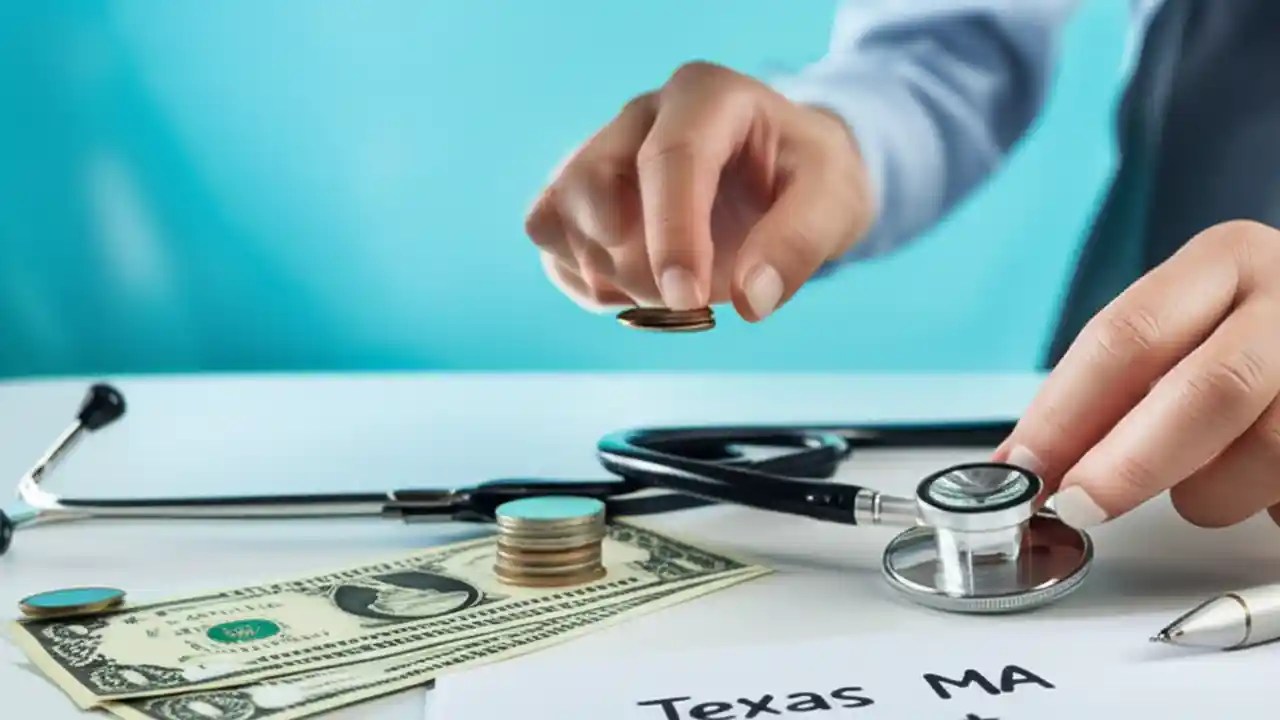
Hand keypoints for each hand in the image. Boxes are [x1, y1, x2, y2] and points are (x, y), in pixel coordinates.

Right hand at [524, 61, 874, 320]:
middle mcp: (640, 116)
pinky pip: (550, 241)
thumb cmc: (805, 181)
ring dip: (605, 275)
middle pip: (592, 184)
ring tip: (666, 292)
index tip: (687, 297)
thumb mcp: (833, 203)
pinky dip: (586, 282)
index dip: (672, 236)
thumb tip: (753, 298)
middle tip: (690, 297)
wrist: (782, 180)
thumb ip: (799, 245)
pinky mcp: (578, 196)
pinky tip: (636, 291)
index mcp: (705, 97)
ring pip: (556, 214)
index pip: (669, 158)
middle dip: (636, 262)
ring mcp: (601, 153)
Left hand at [993, 220, 1279, 529]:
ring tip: (1209, 482)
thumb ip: (1116, 388)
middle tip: (1078, 506)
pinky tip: (1263, 487)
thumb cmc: (1250, 339)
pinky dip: (1267, 505)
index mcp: (1226, 260)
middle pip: (1206, 390)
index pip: (1126, 336)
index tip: (1020, 468)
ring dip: (1212, 493)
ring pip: (1265, 451)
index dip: (1065, 412)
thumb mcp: (1186, 330)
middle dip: (1127, 464)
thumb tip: (1030, 463)